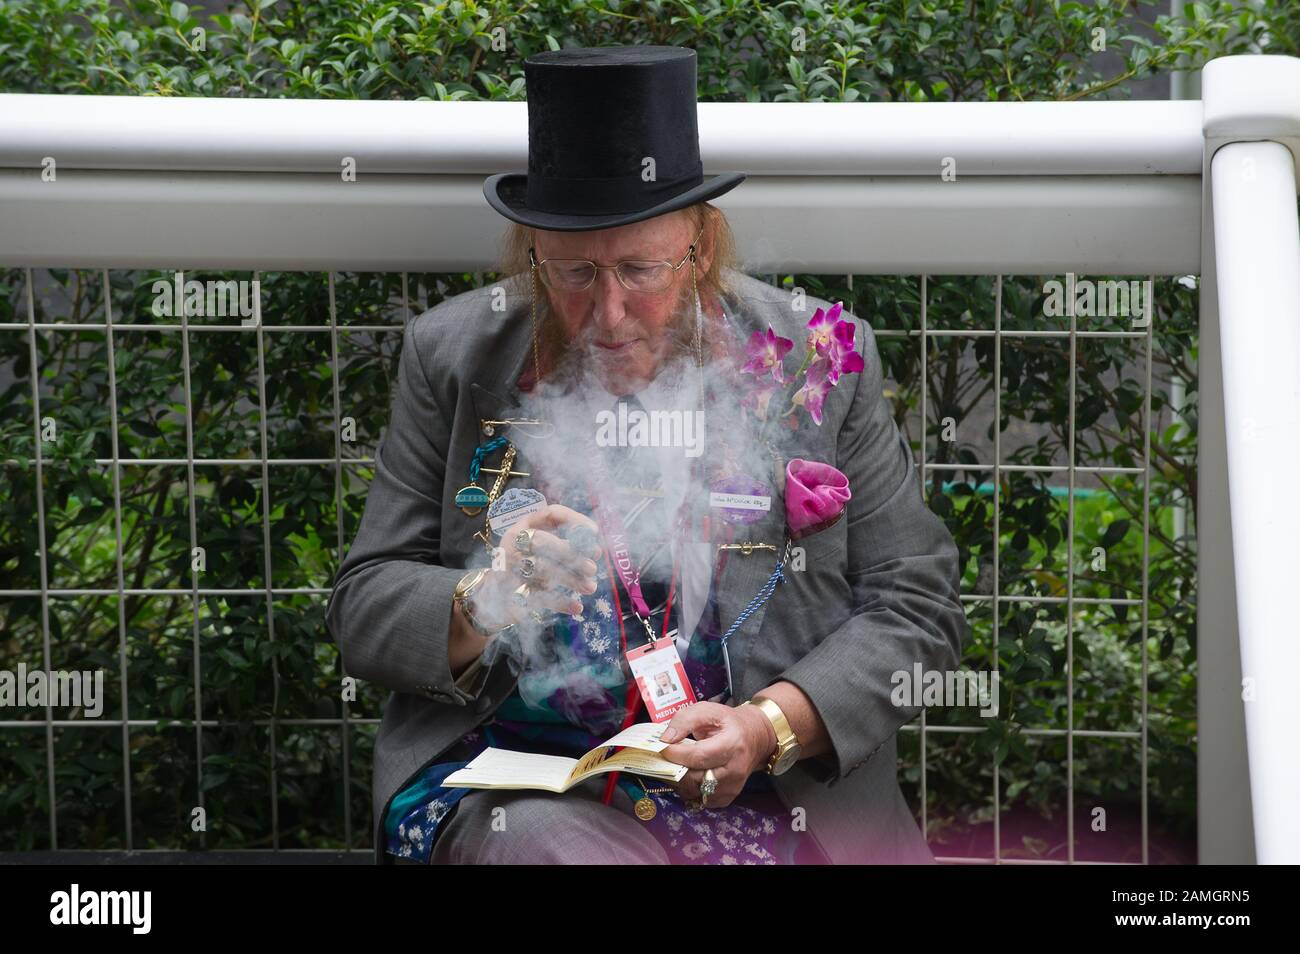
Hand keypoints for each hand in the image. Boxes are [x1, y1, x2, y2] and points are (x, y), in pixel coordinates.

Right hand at [469, 504, 599, 630]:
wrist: (492, 596)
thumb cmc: (525, 566)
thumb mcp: (540, 549)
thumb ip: (564, 541)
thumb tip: (593, 542)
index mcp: (523, 526)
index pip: (550, 514)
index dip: (575, 520)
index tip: (594, 533)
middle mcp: (512, 543)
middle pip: (541, 541)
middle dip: (570, 552)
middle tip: (592, 567)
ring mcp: (508, 568)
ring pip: (540, 569)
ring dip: (569, 579)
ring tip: (590, 587)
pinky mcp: (508, 592)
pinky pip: (536, 597)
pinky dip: (559, 603)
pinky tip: (577, 608)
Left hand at [658, 701, 777, 808]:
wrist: (754, 737)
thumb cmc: (728, 722)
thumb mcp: (708, 710)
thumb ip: (684, 720)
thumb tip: (665, 739)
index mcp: (732, 744)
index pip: (699, 756)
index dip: (676, 753)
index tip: (662, 747)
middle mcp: (735, 770)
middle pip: (695, 778)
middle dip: (675, 769)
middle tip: (665, 758)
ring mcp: (733, 787)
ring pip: (695, 792)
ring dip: (680, 781)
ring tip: (676, 765)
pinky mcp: (727, 797)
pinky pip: (700, 799)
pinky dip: (689, 789)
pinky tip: (688, 774)